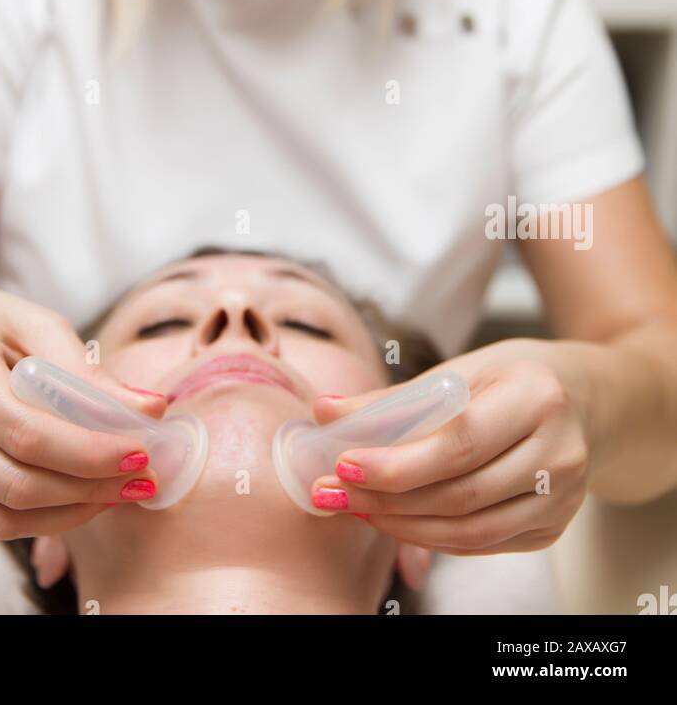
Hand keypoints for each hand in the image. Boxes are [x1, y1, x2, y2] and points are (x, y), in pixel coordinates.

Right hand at [0, 280, 166, 538]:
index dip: (91, 449)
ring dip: (76, 510)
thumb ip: (83, 367)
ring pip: (7, 514)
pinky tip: (84, 496)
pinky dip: (47, 517)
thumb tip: (147, 408)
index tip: (143, 444)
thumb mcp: (25, 320)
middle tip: (142, 474)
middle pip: (19, 481)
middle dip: (92, 485)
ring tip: (123, 490)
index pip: (28, 430)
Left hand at [309, 337, 591, 553]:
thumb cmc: (514, 377)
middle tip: (332, 491)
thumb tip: (327, 414)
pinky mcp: (553, 528)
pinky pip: (482, 543)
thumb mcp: (463, 369)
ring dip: (402, 525)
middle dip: (387, 498)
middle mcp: (559, 454)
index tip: (343, 463)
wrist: (586, 400)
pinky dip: (432, 537)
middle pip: (461, 494)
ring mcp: (562, 499)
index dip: (397, 463)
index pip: (458, 444)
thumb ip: (396, 399)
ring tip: (354, 506)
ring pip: (470, 530)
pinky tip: (394, 519)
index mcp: (537, 398)